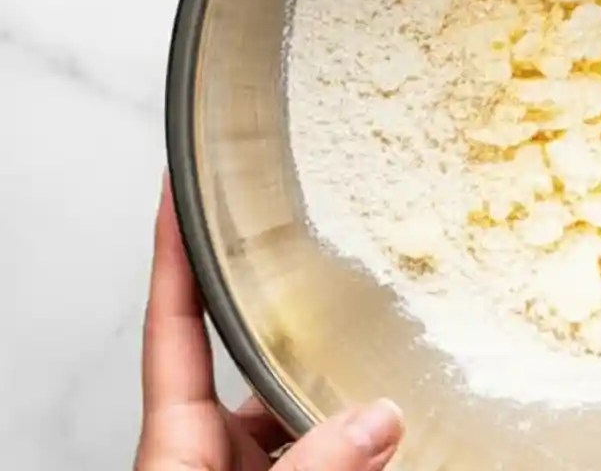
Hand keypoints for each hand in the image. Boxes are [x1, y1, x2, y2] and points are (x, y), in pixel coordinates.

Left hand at [136, 180, 404, 469]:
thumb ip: (315, 465)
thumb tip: (379, 416)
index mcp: (178, 443)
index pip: (172, 325)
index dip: (173, 252)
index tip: (178, 191)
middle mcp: (208, 452)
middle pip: (244, 358)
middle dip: (287, 307)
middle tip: (321, 251)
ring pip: (293, 405)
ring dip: (336, 381)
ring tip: (391, 353)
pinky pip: (321, 444)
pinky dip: (355, 427)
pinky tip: (395, 422)